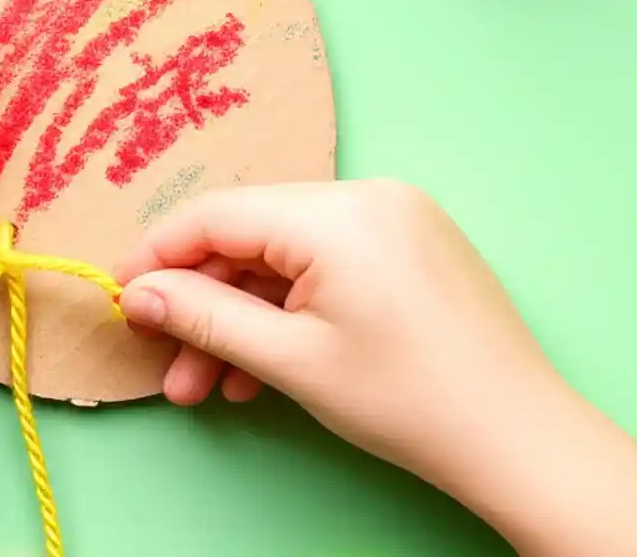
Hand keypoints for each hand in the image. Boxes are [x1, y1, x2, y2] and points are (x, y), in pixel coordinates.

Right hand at [115, 180, 636, 556]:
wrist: (518, 439)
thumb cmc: (405, 399)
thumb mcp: (289, 359)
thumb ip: (203, 316)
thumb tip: (136, 295)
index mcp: (339, 213)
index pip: (218, 214)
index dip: (158, 254)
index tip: (118, 294)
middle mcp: (366, 198)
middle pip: (249, 236)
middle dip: (201, 303)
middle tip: (165, 359)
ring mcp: (393, 220)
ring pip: (282, 259)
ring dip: (238, 319)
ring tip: (206, 386)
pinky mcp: (406, 248)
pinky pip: (321, 269)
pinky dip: (284, 314)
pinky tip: (256, 371)